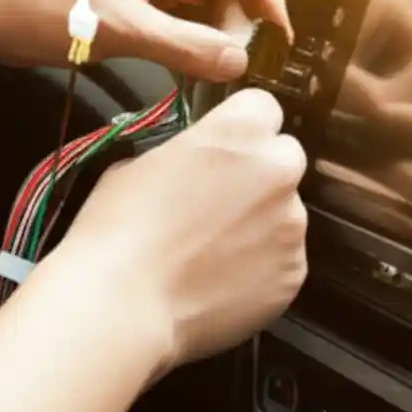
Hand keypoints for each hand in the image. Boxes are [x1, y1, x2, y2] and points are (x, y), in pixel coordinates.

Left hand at [0, 0, 290, 79]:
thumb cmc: (41, 9)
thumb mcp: (122, 31)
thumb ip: (187, 48)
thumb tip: (239, 62)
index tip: (276, 32)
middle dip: (239, 15)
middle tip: (238, 57)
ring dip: (216, 28)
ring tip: (218, 63)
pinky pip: (179, 10)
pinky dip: (192, 34)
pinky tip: (193, 60)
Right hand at [51, 88, 307, 371]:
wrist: (123, 304)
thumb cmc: (119, 227)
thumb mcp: (141, 162)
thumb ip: (186, 152)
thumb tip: (195, 163)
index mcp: (241, 130)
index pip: (263, 108)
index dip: (242, 127)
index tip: (224, 148)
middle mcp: (278, 170)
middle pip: (285, 157)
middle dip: (260, 172)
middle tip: (221, 201)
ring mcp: (292, 224)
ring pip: (286, 212)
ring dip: (261, 222)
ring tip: (214, 251)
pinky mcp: (293, 273)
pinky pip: (284, 259)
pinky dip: (262, 266)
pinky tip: (222, 280)